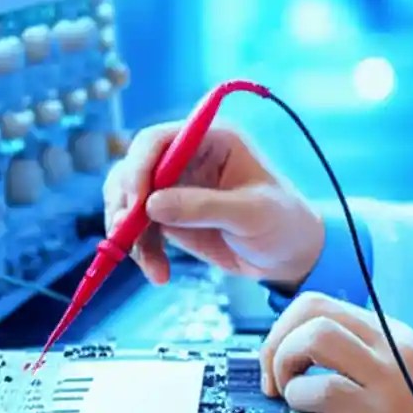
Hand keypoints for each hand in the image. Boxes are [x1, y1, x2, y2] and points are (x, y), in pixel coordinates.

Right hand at [103, 124, 323, 288]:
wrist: (288, 255)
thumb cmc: (282, 222)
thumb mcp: (250, 214)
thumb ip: (203, 207)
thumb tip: (151, 206)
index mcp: (211, 138)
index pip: (159, 140)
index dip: (139, 167)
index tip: (136, 204)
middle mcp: (187, 156)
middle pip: (133, 167)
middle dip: (124, 202)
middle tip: (125, 235)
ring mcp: (175, 186)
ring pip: (128, 199)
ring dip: (128, 232)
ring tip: (149, 264)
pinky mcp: (169, 215)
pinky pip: (138, 228)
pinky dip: (140, 250)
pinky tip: (159, 273)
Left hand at [261, 293, 412, 412]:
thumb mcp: (397, 372)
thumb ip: (358, 355)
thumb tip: (293, 354)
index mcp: (388, 332)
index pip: (320, 304)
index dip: (284, 327)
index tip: (275, 359)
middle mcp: (389, 344)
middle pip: (312, 307)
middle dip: (276, 339)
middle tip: (274, 377)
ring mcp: (387, 376)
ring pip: (316, 335)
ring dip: (286, 361)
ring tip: (290, 391)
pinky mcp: (380, 409)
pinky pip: (321, 389)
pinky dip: (299, 398)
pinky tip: (306, 411)